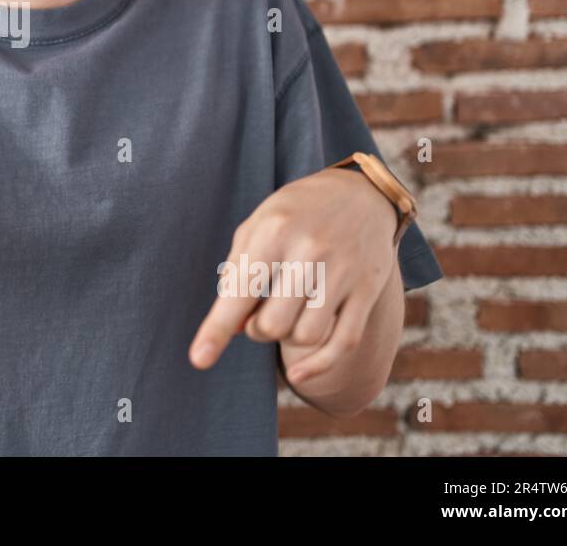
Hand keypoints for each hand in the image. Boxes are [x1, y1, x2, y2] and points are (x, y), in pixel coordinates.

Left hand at [188, 166, 396, 383]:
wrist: (361, 194)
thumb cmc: (296, 213)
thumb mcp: (258, 226)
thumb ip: (237, 271)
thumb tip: (230, 327)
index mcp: (274, 231)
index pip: (240, 291)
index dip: (216, 329)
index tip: (199, 360)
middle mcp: (310, 251)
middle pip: (272, 323)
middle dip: (256, 329)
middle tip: (258, 313)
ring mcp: (343, 272)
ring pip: (304, 336)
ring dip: (286, 338)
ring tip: (284, 316)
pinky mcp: (368, 289)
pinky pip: (343, 342)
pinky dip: (317, 365)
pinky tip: (297, 373)